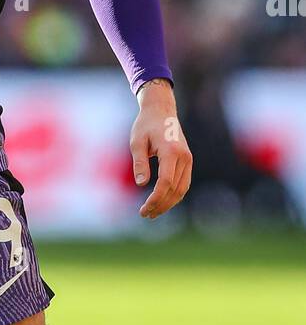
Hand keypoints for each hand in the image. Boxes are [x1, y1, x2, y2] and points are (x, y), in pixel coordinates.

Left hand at [130, 79, 191, 218]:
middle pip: (175, 189)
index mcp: (171, 151)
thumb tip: (142, 184)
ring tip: (152, 213)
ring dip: (168, 203)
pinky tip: (162, 202)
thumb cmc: (145, 125)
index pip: (165, 182)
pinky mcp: (187, 161)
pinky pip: (184, 183)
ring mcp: (188, 159)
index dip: (155, 199)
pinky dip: (174, 195)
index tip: (144, 210)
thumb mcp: (136, 142)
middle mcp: (183, 156)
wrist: (161, 110)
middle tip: (145, 214)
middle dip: (161, 205)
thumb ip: (140, 162)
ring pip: (182, 189)